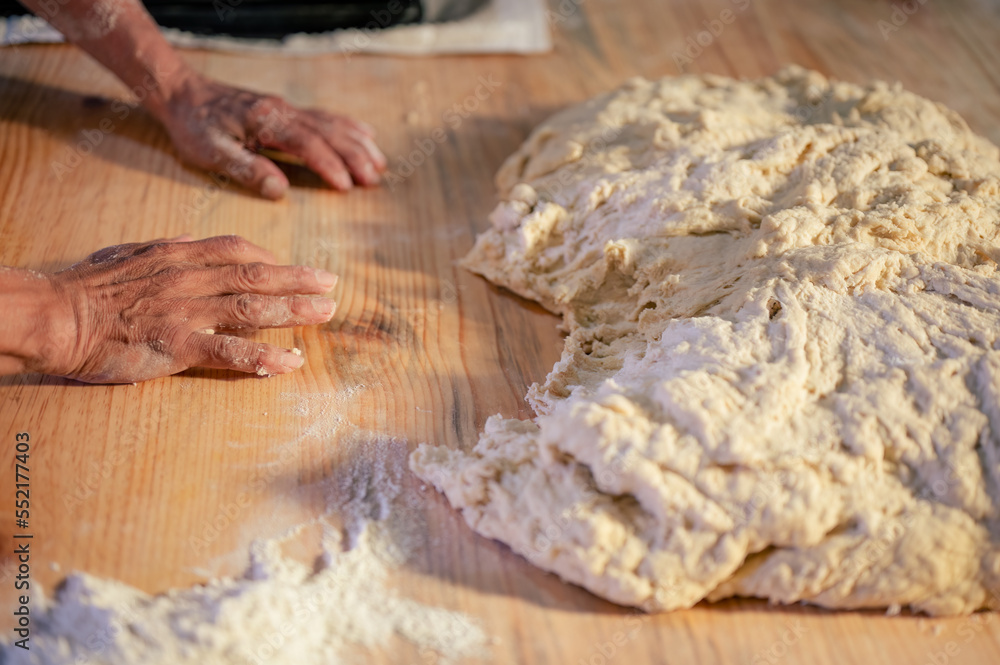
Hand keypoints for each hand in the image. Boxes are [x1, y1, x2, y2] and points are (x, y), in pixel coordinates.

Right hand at [34, 235, 337, 382]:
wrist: (55, 315)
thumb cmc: (87, 287)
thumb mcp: (129, 254)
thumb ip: (167, 251)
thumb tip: (192, 245)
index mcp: (179, 255)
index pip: (237, 250)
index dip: (273, 258)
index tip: (298, 267)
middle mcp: (189, 278)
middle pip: (255, 276)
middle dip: (298, 281)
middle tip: (332, 286)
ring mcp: (186, 311)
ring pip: (251, 309)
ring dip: (293, 311)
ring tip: (325, 313)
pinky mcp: (177, 345)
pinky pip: (229, 351)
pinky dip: (264, 356)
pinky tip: (292, 360)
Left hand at [157, 71, 387, 198]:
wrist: (181, 92)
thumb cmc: (193, 126)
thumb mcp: (210, 153)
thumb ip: (246, 170)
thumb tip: (280, 190)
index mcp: (266, 122)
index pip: (306, 144)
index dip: (329, 165)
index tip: (347, 187)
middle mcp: (282, 111)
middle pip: (328, 132)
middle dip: (354, 155)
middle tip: (374, 180)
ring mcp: (286, 108)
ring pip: (332, 123)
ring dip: (358, 143)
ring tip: (380, 164)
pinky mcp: (286, 109)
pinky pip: (325, 117)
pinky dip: (349, 127)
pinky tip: (365, 135)